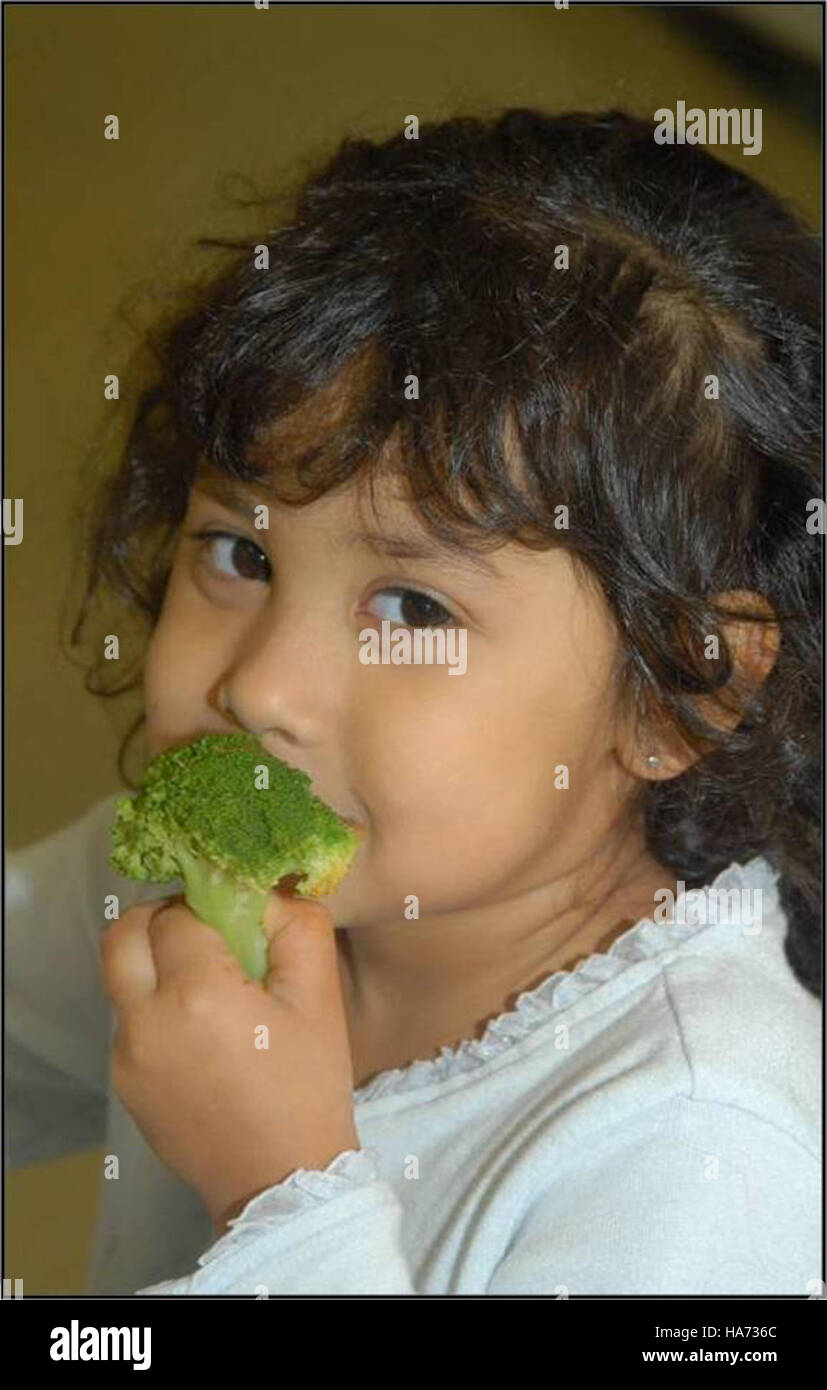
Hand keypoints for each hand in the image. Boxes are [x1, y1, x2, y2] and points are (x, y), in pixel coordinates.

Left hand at [99, 889, 360, 1234]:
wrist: (282, 1181)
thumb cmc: (308, 1088)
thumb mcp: (320, 998)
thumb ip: (294, 925)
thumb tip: (263, 893)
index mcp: (196, 994)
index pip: (178, 914)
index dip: (208, 905)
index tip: (238, 918)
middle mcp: (146, 1021)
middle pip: (122, 935)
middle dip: (160, 920)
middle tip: (203, 931)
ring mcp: (127, 1056)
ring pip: (122, 977)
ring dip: (156, 964)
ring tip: (210, 986)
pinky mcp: (124, 1083)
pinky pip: (130, 1021)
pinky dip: (156, 1007)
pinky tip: (203, 1032)